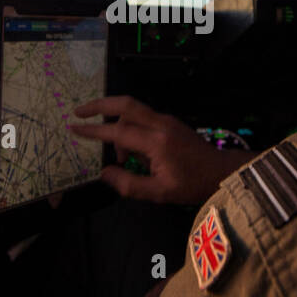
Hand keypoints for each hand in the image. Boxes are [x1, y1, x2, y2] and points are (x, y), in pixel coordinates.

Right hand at [68, 95, 251, 204]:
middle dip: (99, 105)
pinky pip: (142, 117)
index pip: (118, 131)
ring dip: (114, 120)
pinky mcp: (169, 122)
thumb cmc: (191, 185)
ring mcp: (166, 120)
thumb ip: (129, 184)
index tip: (75, 129)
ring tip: (114, 153)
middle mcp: (160, 124)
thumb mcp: (159, 192)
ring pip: (133, 108)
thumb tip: (104, 173)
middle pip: (124, 104)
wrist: (221, 171)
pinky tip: (130, 152)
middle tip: (78, 112)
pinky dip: (128, 126)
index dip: (94, 130)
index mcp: (156, 141)